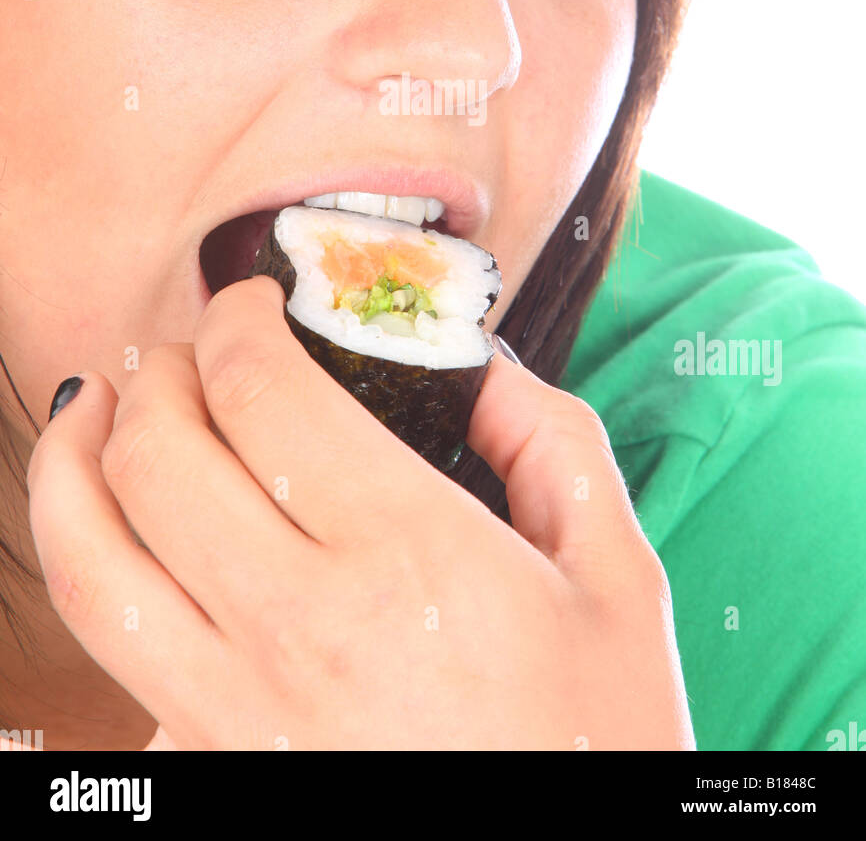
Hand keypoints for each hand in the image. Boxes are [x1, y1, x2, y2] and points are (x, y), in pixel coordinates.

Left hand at [28, 275, 694, 750]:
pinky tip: (128, 547)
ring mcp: (239, 712)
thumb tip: (484, 371)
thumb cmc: (598, 743)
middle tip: (187, 357)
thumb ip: (555, 445)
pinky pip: (121, 666)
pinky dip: (102, 582)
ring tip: (93, 416)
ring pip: (93, 565)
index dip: (236, 321)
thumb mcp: (619, 580)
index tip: (247, 305)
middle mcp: (303, 628)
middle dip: (159, 375)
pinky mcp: (216, 767)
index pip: (263, 392)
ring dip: (73, 468)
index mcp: (410, 557)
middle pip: (158, 458)